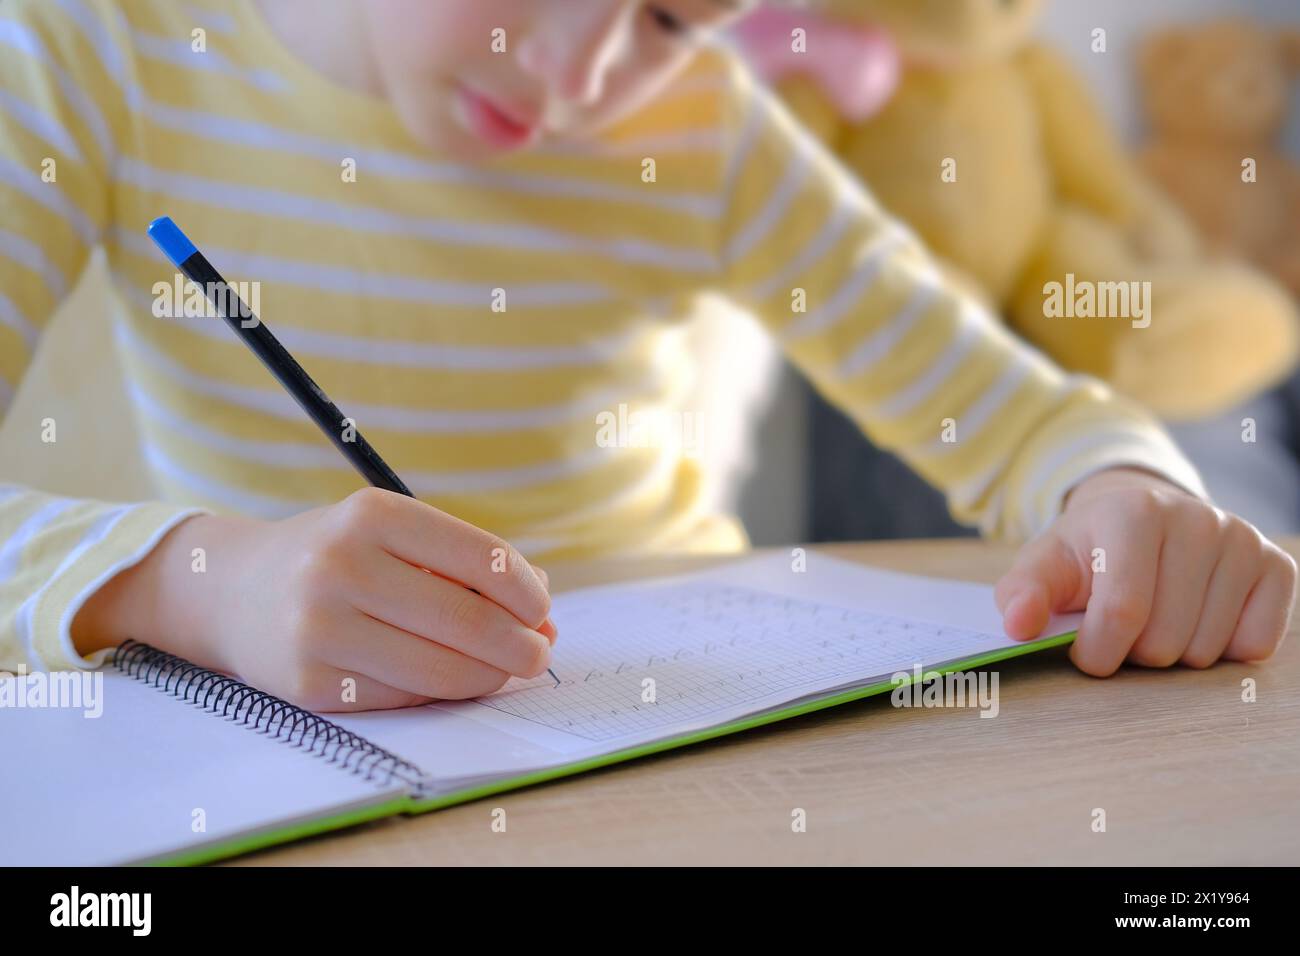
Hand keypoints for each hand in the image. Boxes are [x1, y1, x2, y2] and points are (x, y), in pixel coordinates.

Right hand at [73, 488, 555, 710]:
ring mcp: (320, 630)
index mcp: (371, 515)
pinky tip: (451, 680)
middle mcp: (341, 568)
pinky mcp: (311, 685)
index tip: (542, 608)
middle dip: (519, 645)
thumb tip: (544, 618)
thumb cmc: (336, 557)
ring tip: (505, 670)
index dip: (525, 590)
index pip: (478, 557)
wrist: (231, 591)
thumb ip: (465, 567)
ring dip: (489, 677)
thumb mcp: (390, 534)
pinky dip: (441, 694)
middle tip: (537, 653)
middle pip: (466, 622)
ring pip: (440, 672)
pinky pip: (404, 699)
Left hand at [994, 468, 1295, 674]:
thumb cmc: (1088, 551)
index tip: (1084, 652)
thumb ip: (1023, 595)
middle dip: (1133, 652)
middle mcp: (1197, 519)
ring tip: (1157, 617)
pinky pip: (1254, 645)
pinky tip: (1197, 618)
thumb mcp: (1045, 565)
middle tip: (1123, 626)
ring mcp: (1242, 540)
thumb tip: (1020, 625)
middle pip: (1164, 641)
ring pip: (1207, 651)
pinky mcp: (1277, 566)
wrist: (1141, 519)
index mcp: (1133, 513)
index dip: (1097, 652)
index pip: (1122, 613)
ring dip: (1174, 653)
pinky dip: (1222, 650)